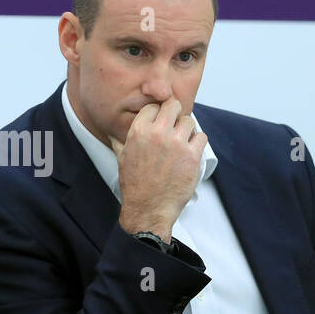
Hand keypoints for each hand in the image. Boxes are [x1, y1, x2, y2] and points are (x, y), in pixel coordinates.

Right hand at [109, 98, 207, 241]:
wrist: (148, 208)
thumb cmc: (135, 186)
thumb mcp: (122, 159)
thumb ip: (120, 142)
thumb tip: (113, 134)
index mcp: (139, 131)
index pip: (153, 106)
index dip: (158, 112)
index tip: (161, 120)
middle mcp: (158, 134)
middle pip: (173, 105)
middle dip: (175, 113)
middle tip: (175, 124)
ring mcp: (176, 144)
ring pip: (189, 121)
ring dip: (187, 130)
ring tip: (182, 141)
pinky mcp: (192, 155)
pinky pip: (201, 137)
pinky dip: (197, 142)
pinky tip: (190, 150)